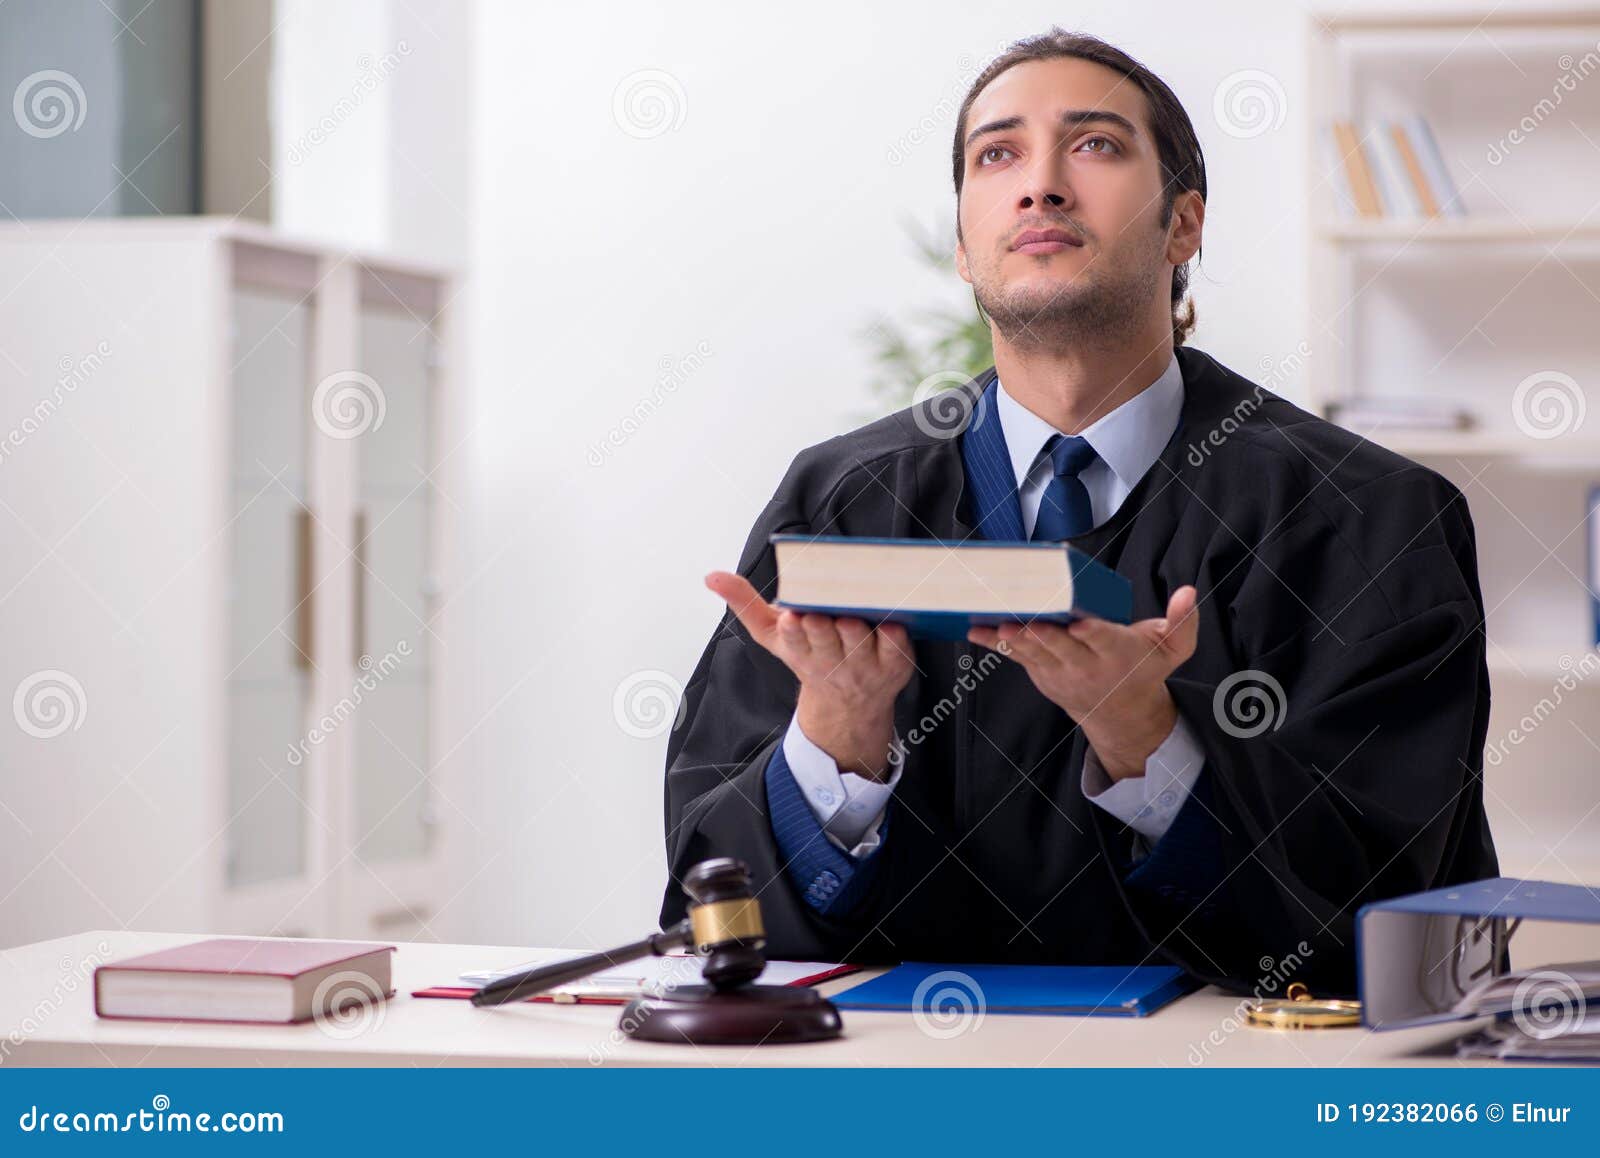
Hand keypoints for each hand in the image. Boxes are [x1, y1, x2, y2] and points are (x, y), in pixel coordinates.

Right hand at [706, 571, 913, 779]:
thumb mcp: (773, 634)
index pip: (794, 639)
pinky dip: (895, 634)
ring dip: (857, 629)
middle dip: (823, 626)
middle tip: (823, 610)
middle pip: (827, 640)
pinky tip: (892, 618)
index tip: (792, 617)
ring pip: (859, 643)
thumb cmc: (811, 655)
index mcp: (800, 650)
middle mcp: (832, 660)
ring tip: (855, 611)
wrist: (849, 702)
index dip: (795, 629)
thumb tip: (712, 576)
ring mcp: (865, 665)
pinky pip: (897, 647)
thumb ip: (744, 602)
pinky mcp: (896, 665)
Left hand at [966, 585, 1199, 781]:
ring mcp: (1060, 674)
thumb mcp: (1173, 649)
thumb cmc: (1144, 668)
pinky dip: (996, 644)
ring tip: (996, 624)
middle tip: (1025, 623)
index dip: (1091, 634)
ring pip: (1034, 654)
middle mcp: (1086, 667)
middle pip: (1062, 650)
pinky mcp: (1041, 674)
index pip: (1103, 642)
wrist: (1121, 712)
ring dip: (1014, 641)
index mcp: (1118, 655)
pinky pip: (1017, 658)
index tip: (1079, 624)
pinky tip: (975, 630)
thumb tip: (1188, 593)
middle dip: (1043, 637)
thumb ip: (1182, 621)